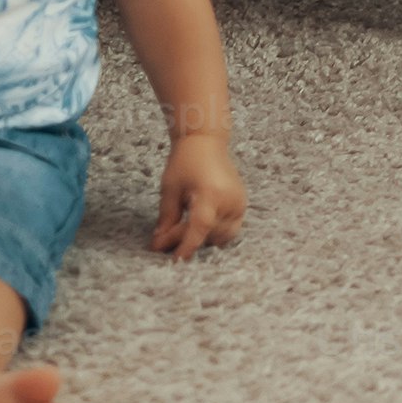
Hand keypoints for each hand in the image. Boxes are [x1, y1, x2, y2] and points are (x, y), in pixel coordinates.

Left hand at [152, 133, 246, 259]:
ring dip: (201, 237)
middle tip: (162, 241)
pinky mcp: (242, 206)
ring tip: (180, 228)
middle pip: (208, 234)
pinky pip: (229, 230)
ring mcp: (239, 204)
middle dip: (185, 239)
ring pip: (220, 237)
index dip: (186, 247)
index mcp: (211, 193)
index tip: (174, 261)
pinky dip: (213, 232)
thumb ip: (166, 218)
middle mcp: (230, 201)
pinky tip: (198, 224)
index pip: (200, 228)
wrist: (205, 141)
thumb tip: (159, 244)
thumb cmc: (185, 160)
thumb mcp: (170, 188)